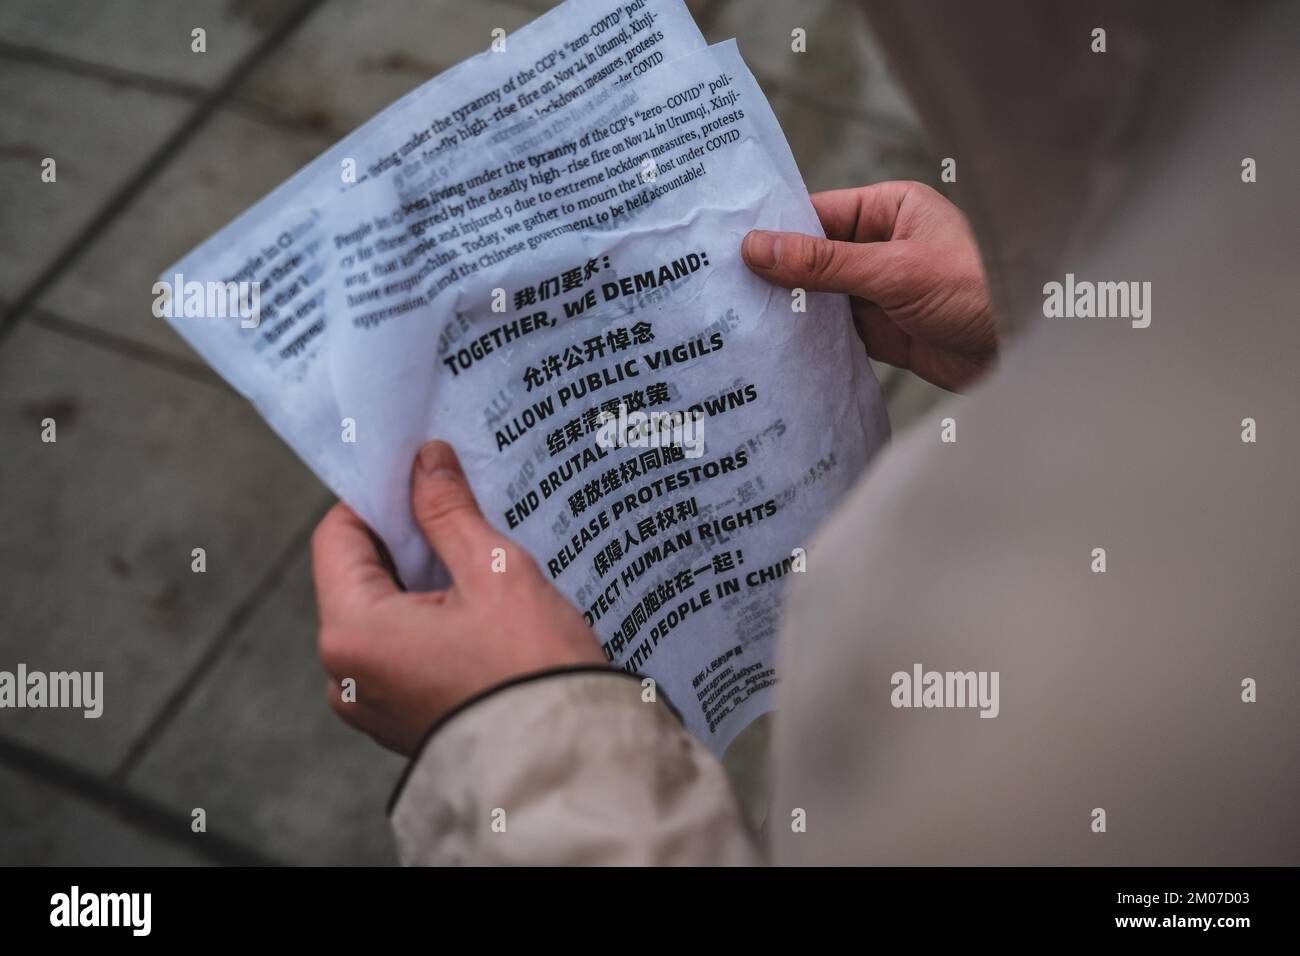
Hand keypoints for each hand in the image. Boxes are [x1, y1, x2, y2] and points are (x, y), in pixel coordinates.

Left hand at [311, 440, 605, 754]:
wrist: (567, 763)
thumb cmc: (531, 670)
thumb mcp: (493, 572)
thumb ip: (448, 512)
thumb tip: (425, 461)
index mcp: (351, 632)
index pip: (337, 536)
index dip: (378, 498)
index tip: (420, 475)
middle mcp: (344, 673)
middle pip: (358, 576)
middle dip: (407, 539)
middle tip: (460, 512)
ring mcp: (370, 703)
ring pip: (383, 614)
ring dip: (423, 581)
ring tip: (478, 563)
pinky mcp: (400, 719)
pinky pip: (400, 651)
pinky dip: (430, 622)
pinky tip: (479, 610)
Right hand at [742, 181, 995, 391]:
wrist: (1026, 350)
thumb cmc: (978, 290)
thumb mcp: (894, 272)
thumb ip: (824, 265)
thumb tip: (758, 248)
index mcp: (889, 210)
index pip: (818, 215)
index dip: (774, 231)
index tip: (726, 244)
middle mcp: (882, 245)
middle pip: (814, 258)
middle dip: (775, 274)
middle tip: (720, 286)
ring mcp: (880, 290)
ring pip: (820, 296)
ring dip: (790, 310)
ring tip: (737, 318)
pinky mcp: (883, 331)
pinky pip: (835, 331)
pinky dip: (810, 340)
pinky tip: (776, 346)